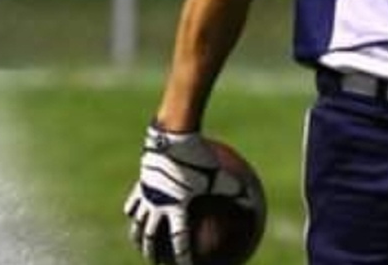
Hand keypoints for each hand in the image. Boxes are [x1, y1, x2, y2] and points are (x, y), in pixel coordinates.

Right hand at [123, 126, 248, 264]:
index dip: (182, 257)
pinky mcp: (141, 182)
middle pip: (149, 236)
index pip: (179, 240)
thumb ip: (235, 192)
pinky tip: (134, 212)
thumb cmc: (200, 157)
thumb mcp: (221, 176)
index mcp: (177, 207)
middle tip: (155, 263)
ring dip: (137, 236)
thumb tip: (254, 205)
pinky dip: (134, 210)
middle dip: (151, 253)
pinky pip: (134, 200)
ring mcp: (146, 194)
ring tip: (138, 244)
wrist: (174, 136)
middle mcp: (158, 204)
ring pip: (137, 221)